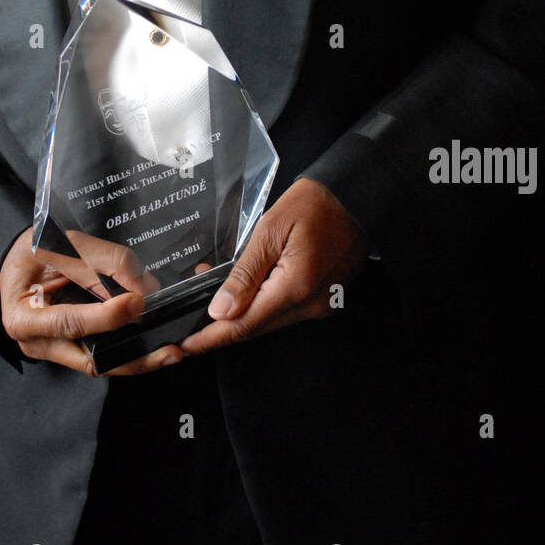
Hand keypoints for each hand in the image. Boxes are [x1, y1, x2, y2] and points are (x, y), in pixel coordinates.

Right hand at [0, 227, 183, 375]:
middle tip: (169, 348)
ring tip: (171, 352)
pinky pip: (106, 354)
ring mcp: (58, 352)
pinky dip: (132, 351)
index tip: (137, 302)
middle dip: (132, 357)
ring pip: (103, 364)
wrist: (20, 264)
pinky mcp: (76, 349)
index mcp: (23, 318)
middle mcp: (39, 344)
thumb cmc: (32, 252)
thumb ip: (102, 263)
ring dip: (139, 360)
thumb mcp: (60, 245)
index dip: (105, 316)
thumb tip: (144, 288)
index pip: (68, 322)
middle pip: (90, 360)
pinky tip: (158, 346)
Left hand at [179, 177, 370, 356]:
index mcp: (295, 288)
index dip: (212, 338)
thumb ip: (246, 273)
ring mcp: (321, 305)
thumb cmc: (316, 203)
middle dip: (222, 326)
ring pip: (270, 321)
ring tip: (214, 291)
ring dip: (241, 313)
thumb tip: (221, 310)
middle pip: (256, 328)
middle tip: (191, 319)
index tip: (186, 347)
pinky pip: (285, 310)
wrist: (358, 197)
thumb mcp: (271, 229)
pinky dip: (262, 303)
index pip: (244, 325)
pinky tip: (246, 288)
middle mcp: (310, 305)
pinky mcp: (324, 299)